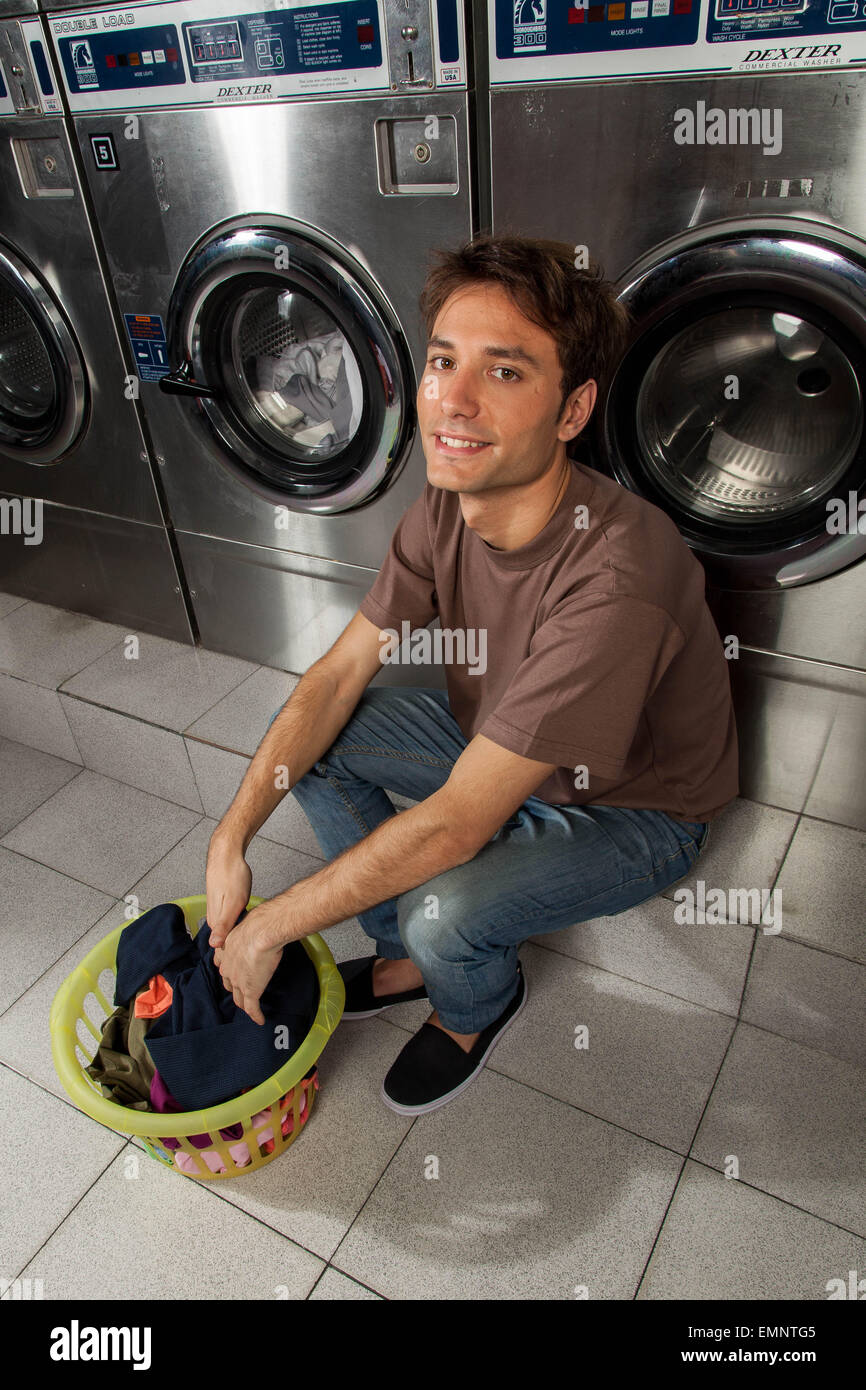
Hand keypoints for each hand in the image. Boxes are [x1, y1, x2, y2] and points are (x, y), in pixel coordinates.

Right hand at [206, 829, 251, 948]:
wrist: (227, 854)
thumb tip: (214, 945)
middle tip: (256, 952)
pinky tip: (250, 923)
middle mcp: (214, 918)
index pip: (224, 946)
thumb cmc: (231, 876)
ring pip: (230, 928)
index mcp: (215, 922)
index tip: (250, 959)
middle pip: (227, 939)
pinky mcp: (224, 902)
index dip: (236, 954)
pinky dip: (242, 923)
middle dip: (239, 946)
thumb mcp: (233, 903)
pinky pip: (233, 919)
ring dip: (241, 935)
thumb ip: (224, 925)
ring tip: (254, 939)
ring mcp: (219, 909)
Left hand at [212, 907, 283, 1024]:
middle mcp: (228, 968)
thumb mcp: (247, 925)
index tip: (232, 974)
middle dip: (234, 988)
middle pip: (229, 984)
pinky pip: (252, 1008)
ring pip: (239, 998)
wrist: (261, 932)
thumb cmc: (257, 924)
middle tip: (242, 992)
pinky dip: (256, 1015)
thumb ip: (249, 931)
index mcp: (226, 952)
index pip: (224, 966)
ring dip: (244, 1003)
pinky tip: (260, 1020)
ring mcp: (239, 981)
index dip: (229, 971)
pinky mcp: (251, 991)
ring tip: (249, 1008)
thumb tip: (259, 925)